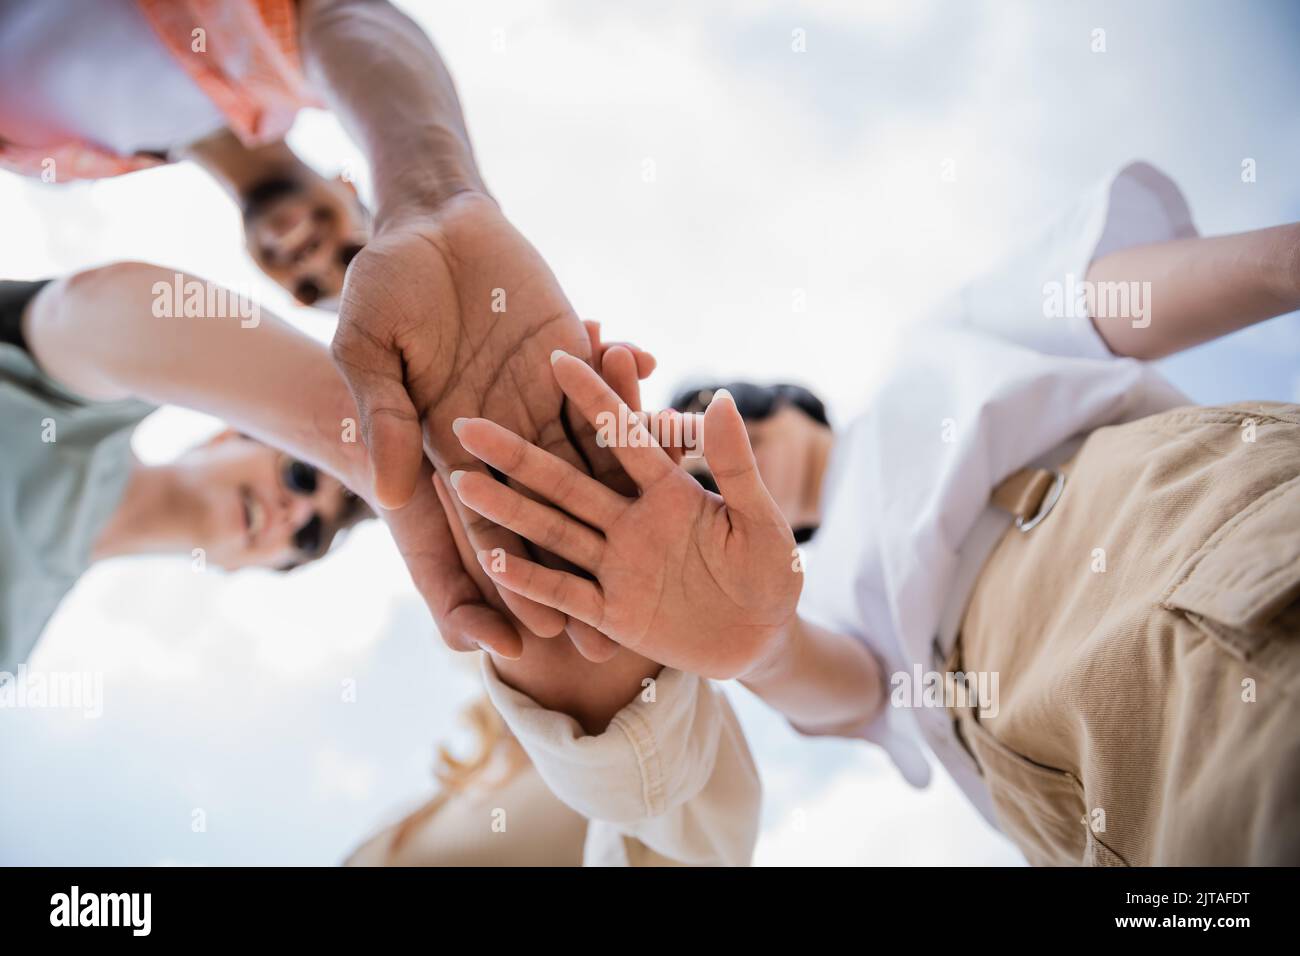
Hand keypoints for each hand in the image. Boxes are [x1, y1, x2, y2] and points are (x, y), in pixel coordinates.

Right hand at [331, 192, 653, 656]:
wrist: (430, 216)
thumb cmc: (383, 282)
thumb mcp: (370, 348)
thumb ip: (384, 417)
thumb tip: (391, 495)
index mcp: (447, 446)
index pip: (478, 529)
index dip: (505, 581)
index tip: (530, 635)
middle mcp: (503, 433)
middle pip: (547, 518)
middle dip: (577, 574)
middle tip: (609, 639)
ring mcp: (543, 398)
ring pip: (591, 467)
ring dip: (626, 512)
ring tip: (671, 561)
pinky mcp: (574, 359)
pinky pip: (613, 398)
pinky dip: (644, 417)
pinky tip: (688, 448)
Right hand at [449, 351, 801, 679]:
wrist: (764, 639)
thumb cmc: (773, 573)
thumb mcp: (761, 520)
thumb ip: (734, 466)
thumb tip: (721, 398)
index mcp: (666, 489)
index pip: (621, 435)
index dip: (593, 396)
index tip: (556, 353)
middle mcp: (630, 520)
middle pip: (565, 479)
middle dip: (517, 452)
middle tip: (466, 420)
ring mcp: (616, 564)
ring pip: (552, 530)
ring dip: (508, 508)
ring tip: (457, 480)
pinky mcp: (613, 611)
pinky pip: (565, 592)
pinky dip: (529, 579)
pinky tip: (490, 557)